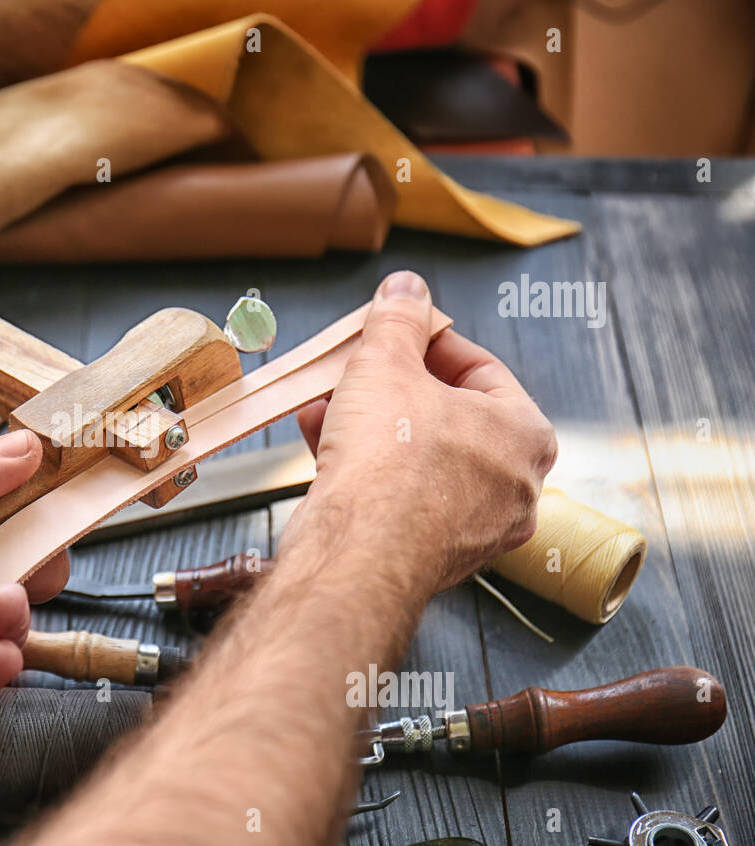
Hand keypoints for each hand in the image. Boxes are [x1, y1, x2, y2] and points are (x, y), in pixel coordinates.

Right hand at [288, 270, 557, 592]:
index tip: (397, 333)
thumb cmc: (390, 463)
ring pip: (421, 459)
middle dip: (393, 389)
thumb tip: (406, 289)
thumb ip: (398, 319)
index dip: (429, 343)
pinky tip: (321, 439)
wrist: (359, 550)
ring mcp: (474, 526)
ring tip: (328, 401)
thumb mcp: (387, 362)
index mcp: (526, 434)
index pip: (481, 370)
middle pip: (448, 416)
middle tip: (359, 369)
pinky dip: (367, 467)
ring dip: (371, 426)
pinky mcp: (431, 553)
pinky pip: (401, 496)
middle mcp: (512, 485)